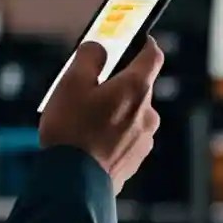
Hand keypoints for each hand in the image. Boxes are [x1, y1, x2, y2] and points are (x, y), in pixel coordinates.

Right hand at [38, 39, 164, 194]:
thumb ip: (89, 57)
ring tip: (83, 122)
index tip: (137, 39)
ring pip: (131, 114)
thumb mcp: (70, 83)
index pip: (152, 56)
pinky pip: (127, 137)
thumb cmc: (71, 130)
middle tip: (88, 89)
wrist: (73, 183)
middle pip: (137, 88)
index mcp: (135, 88)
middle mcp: (147, 112)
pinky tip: (88, 142)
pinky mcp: (136, 159)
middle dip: (117, 85)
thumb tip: (99, 47)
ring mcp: (144, 138)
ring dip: (113, 111)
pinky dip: (112, 133)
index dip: (145, 43)